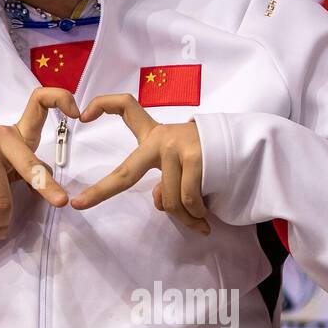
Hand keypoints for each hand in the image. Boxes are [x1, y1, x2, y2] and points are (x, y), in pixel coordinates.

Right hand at [0, 87, 75, 238]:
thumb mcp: (5, 159)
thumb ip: (29, 167)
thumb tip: (49, 190)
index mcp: (16, 133)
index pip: (39, 102)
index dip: (60, 99)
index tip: (77, 113)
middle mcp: (1, 136)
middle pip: (29, 165)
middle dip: (46, 186)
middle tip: (60, 202)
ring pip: (3, 197)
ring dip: (3, 219)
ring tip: (1, 227)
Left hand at [69, 94, 210, 235]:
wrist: (248, 145)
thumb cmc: (210, 156)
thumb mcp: (181, 162)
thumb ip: (164, 179)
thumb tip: (159, 202)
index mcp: (154, 134)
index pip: (125, 107)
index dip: (103, 105)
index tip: (82, 114)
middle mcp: (161, 138)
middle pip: (125, 172)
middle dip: (100, 191)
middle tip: (78, 205)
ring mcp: (177, 147)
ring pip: (166, 200)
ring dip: (184, 218)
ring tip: (197, 221)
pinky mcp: (195, 157)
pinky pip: (187, 200)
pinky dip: (196, 215)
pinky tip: (204, 218)